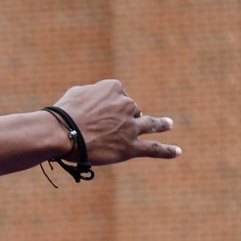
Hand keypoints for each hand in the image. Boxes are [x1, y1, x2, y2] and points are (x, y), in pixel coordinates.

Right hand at [51, 80, 179, 165]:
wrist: (62, 133)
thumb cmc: (64, 113)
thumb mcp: (77, 94)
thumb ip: (93, 95)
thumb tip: (97, 102)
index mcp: (115, 88)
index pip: (119, 95)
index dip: (108, 105)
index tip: (97, 112)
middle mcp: (127, 104)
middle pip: (131, 110)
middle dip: (121, 118)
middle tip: (102, 129)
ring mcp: (131, 126)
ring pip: (151, 124)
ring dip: (162, 124)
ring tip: (168, 124)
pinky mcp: (130, 147)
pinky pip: (153, 149)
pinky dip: (167, 151)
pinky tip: (178, 152)